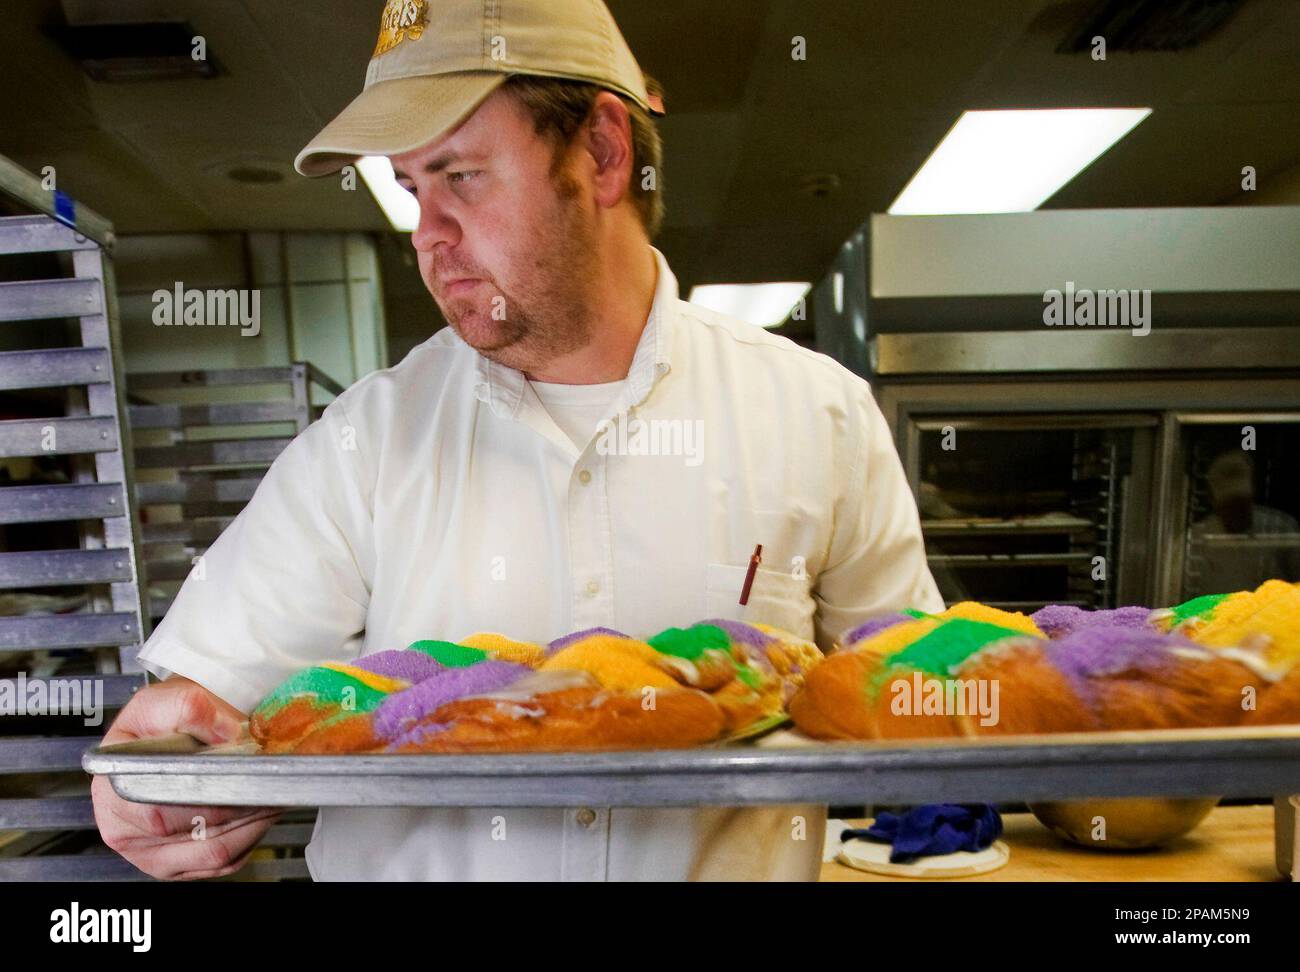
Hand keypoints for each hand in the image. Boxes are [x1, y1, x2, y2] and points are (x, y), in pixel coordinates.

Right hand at [92, 676, 284, 879]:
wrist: (172, 732)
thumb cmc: (164, 722)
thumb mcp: (164, 699)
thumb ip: (189, 707)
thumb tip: (223, 734)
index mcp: (112, 790)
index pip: (162, 811)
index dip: (210, 795)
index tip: (244, 775)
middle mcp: (123, 829)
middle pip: (193, 834)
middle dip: (239, 806)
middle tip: (270, 782)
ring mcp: (149, 853)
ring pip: (213, 854)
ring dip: (251, 824)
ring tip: (270, 794)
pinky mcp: (177, 865)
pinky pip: (220, 865)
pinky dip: (248, 840)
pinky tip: (257, 813)